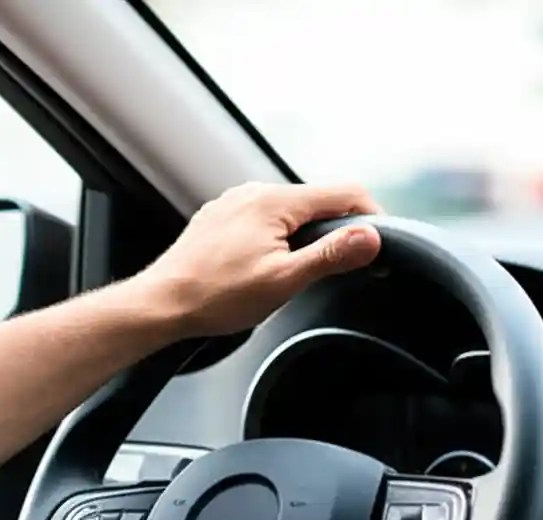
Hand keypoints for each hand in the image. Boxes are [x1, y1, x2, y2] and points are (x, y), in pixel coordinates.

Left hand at [136, 182, 382, 337]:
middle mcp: (254, 192)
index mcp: (275, 201)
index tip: (380, 244)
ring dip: (307, 234)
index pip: (344, 193)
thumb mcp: (283, 281)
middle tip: (348, 265)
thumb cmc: (216, 296)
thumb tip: (371, 237)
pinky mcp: (221, 218)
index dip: (371, 217)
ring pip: (289, 211)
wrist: (162, 304)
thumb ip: (330, 256)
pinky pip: (264, 219)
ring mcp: (235, 203)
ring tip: (305, 271)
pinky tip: (269, 266)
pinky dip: (279, 237)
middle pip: (317, 201)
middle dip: (337, 229)